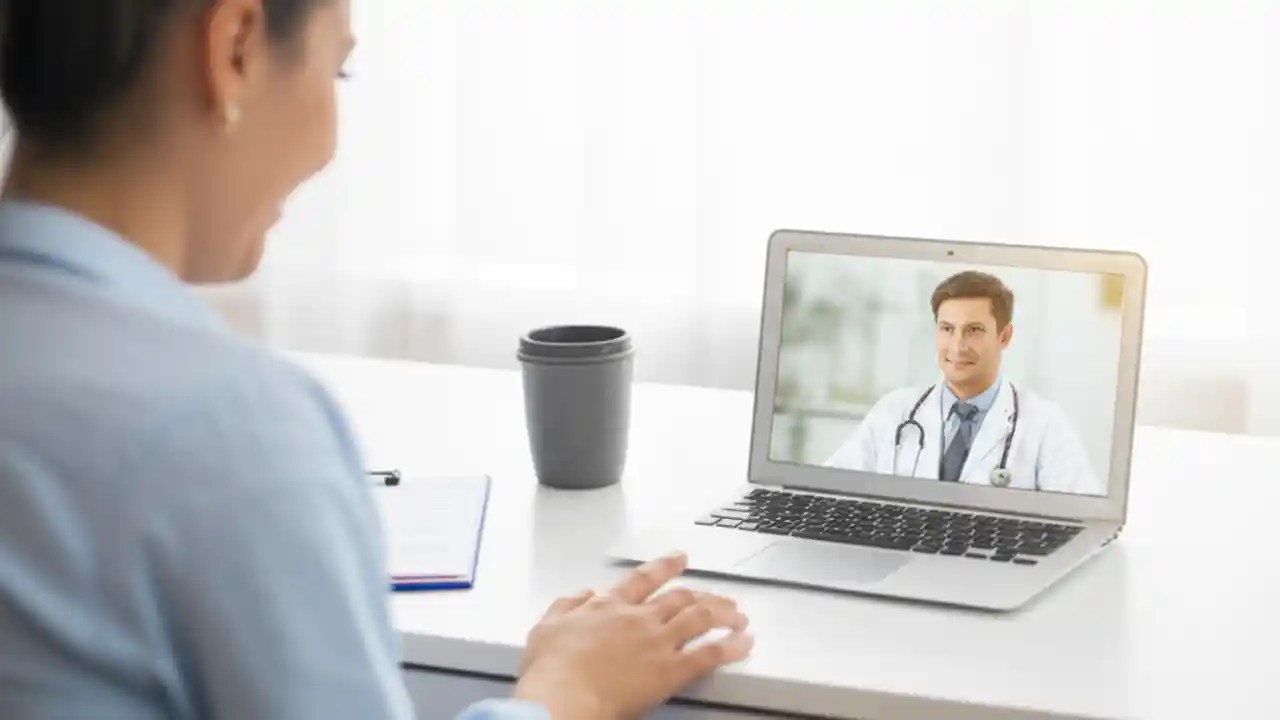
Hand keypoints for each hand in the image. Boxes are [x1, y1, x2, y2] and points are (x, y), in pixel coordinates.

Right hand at [514, 552, 752, 719]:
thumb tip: (581, 595)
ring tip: (739, 616)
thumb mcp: (545, 628)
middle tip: (720, 595)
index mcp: (608, 606)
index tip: (679, 559)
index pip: (643, 578)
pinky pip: (708, 654)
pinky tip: (744, 643)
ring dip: (723, 615)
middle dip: (704, 595)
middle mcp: (638, 618)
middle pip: (680, 598)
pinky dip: (730, 647)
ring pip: (699, 618)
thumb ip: (566, 607)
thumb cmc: (550, 669)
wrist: (563, 694)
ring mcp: (657, 641)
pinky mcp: (670, 670)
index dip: (665, 566)